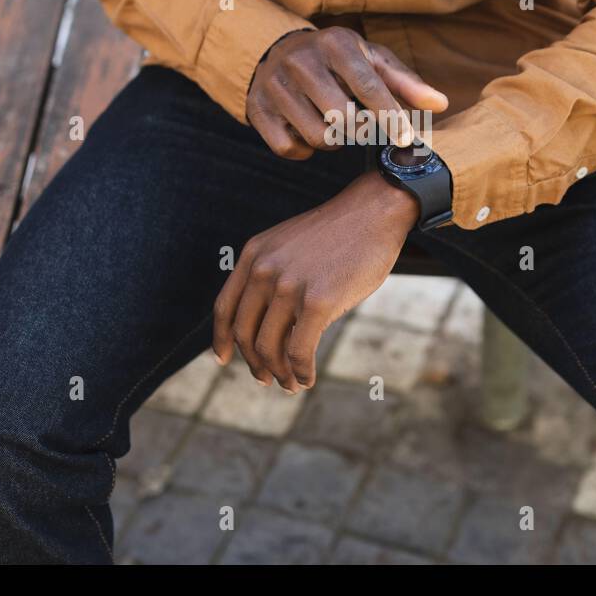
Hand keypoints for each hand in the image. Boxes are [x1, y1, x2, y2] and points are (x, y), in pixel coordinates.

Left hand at [212, 171, 417, 391]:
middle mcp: (264, 271)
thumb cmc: (339, 233)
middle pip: (245, 333)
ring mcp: (289, 286)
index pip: (225, 308)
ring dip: (278, 373)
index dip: (221, 339)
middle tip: (266, 379)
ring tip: (291, 384)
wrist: (374, 211)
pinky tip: (307, 378)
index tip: (224, 359)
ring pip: (270, 347)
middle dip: (254, 363)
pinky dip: (300, 372)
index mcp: (254, 256)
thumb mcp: (289, 245)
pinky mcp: (317, 302)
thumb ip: (272, 273)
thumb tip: (269, 320)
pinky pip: (298, 351)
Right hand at [247, 26, 448, 158]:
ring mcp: (274, 85)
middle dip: (359, 131)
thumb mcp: (372, 60)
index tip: (407, 140)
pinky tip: (308, 130)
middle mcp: (301, 60)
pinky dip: (305, 149)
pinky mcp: (256, 108)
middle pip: (342, 120)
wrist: (276, 51)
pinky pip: (289, 149)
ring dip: (334, 142)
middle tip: (360, 126)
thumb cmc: (338, 60)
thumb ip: (406, 83)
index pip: (369, 87)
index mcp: (336, 44)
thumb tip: (440, 104)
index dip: (391, 117)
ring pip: (317, 138)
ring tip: (334, 125)